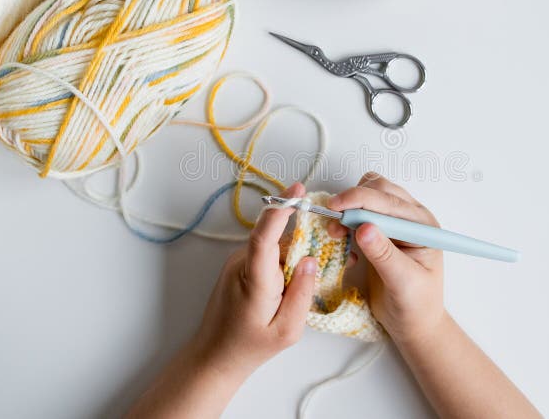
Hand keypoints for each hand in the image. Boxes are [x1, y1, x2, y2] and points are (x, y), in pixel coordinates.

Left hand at [193, 182, 317, 376]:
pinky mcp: (239, 267)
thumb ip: (303, 294)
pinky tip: (291, 284)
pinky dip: (283, 263)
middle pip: (279, 239)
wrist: (214, 356)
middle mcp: (242, 264)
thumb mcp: (287, 331)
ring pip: (275, 248)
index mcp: (254, 280)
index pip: (264, 236)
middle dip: (305, 239)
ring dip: (294, 255)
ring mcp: (238, 263)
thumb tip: (312, 259)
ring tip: (309, 279)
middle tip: (333, 248)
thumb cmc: (250, 347)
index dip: (280, 210)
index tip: (298, 192)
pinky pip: (268, 255)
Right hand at [327, 173, 445, 344]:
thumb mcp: (403, 282)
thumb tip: (364, 228)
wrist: (413, 324)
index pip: (389, 200)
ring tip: (337, 237)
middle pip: (377, 190)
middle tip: (334, 226)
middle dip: (352, 203)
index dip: (360, 200)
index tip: (335, 208)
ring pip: (366, 199)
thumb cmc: (416, 305)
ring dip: (347, 213)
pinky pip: (358, 216)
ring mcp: (394, 224)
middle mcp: (409, 218)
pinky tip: (349, 252)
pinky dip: (346, 227)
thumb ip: (384, 255)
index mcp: (422, 225)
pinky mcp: (379, 234)